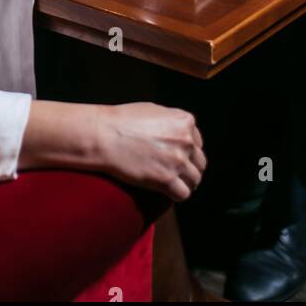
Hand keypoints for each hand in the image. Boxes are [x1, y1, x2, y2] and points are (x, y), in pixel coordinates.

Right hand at [90, 102, 205, 201]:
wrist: (105, 135)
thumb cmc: (123, 120)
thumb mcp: (154, 110)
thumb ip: (172, 122)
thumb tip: (182, 133)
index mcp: (185, 121)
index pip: (198, 143)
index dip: (189, 152)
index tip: (179, 158)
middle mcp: (186, 140)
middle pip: (200, 163)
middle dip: (190, 169)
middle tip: (177, 174)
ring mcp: (178, 161)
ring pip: (195, 180)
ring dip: (186, 183)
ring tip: (174, 185)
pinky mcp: (167, 179)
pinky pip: (183, 194)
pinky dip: (177, 195)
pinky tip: (167, 192)